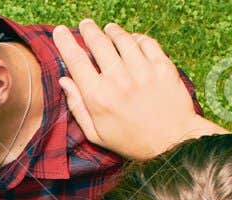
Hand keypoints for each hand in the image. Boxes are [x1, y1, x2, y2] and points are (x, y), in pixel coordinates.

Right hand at [52, 21, 221, 160]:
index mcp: (98, 98)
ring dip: (112, 31)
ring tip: (109, 29)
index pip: (76, 61)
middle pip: (98, 43)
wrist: (172, 143)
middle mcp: (119, 80)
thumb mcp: (96, 134)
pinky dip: (136, 37)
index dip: (65, 42)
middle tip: (86, 25)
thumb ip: (78, 107)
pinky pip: (146, 42)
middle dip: (89, 30)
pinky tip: (133, 40)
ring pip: (122, 39)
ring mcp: (142, 71)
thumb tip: (65, 81)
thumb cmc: (131, 141)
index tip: (60, 32)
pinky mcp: (162, 66)